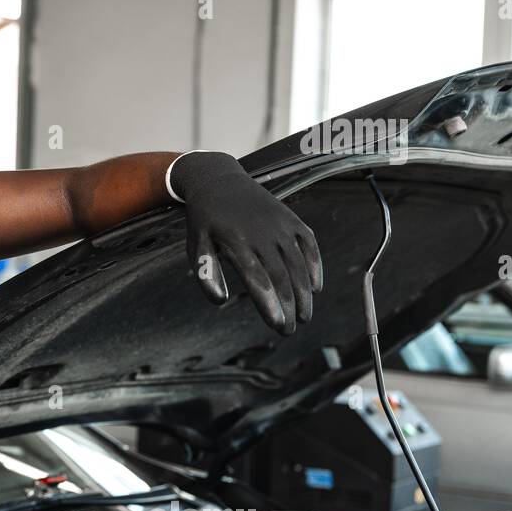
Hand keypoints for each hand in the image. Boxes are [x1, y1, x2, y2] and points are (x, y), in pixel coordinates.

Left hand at [171, 151, 322, 334]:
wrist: (218, 180)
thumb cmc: (205, 220)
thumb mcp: (196, 244)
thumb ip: (206, 272)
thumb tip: (219, 301)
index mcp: (236, 240)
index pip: (258, 279)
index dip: (270, 304)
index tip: (278, 324)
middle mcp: (262, 232)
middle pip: (282, 275)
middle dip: (289, 306)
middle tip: (289, 330)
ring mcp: (280, 224)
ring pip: (298, 263)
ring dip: (304, 292)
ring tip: (304, 316)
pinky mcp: (291, 219)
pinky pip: (309, 244)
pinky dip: (315, 266)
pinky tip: (315, 287)